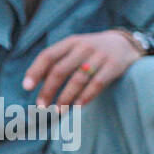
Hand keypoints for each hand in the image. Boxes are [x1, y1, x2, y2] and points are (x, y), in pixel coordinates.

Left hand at [23, 30, 146, 107]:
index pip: (48, 55)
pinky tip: (78, 106)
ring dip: (66, 97)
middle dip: (48, 90)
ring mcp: (100, 56)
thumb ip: (57, 61)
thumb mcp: (75, 49)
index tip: (27, 88)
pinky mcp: (114, 65)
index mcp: (71, 42)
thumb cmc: (92, 51)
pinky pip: (98, 83)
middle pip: (60, 70)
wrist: (126, 44)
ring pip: (78, 79)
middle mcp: (84, 47)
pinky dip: (86, 96)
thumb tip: (33, 83)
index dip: (35, 71)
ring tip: (58, 111)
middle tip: (41, 106)